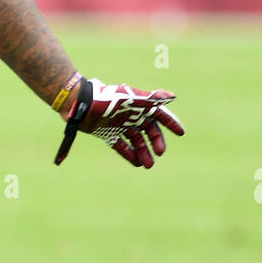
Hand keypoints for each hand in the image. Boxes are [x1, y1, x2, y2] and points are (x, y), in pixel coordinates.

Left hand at [54, 78, 184, 167]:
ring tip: (148, 165)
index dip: (170, 122)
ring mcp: (119, 124)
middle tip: (160, 153)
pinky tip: (137, 163)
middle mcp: (130, 114)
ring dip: (144, 151)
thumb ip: (151, 99)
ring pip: (136, 140)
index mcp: (137, 105)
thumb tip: (172, 96)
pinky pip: (121, 145)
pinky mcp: (107, 133)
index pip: (158, 113)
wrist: (80, 105)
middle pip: (149, 129)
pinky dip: (129, 154)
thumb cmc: (106, 99)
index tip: (181, 133)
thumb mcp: (130, 99)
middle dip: (156, 141)